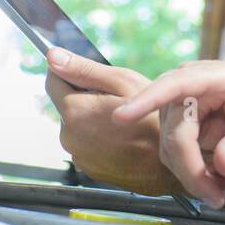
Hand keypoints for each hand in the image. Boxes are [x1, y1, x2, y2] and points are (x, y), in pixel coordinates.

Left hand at [44, 48, 180, 196]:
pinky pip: (87, 145)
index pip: (52, 80)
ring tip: (122, 122)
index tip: (89, 75)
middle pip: (66, 105)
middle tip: (117, 101)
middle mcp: (69, 136)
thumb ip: (84, 69)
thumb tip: (53, 57)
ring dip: (92, 120)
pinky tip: (122, 138)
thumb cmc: (154, 122)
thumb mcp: (123, 83)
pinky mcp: (89, 168)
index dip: (69, 72)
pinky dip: (99, 139)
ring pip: (77, 126)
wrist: (171, 166)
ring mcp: (78, 156)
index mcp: (75, 111)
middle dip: (85, 98)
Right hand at [112, 61, 224, 206]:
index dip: (146, 101)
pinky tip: (217, 183)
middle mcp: (189, 87)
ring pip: (171, 149)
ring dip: (194, 176)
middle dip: (192, 171)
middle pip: (174, 135)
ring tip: (224, 192)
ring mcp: (178, 106)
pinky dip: (193, 174)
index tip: (121, 116)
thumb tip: (222, 165)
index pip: (173, 87)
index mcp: (213, 77)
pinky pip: (175, 154)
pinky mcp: (176, 124)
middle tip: (218, 198)